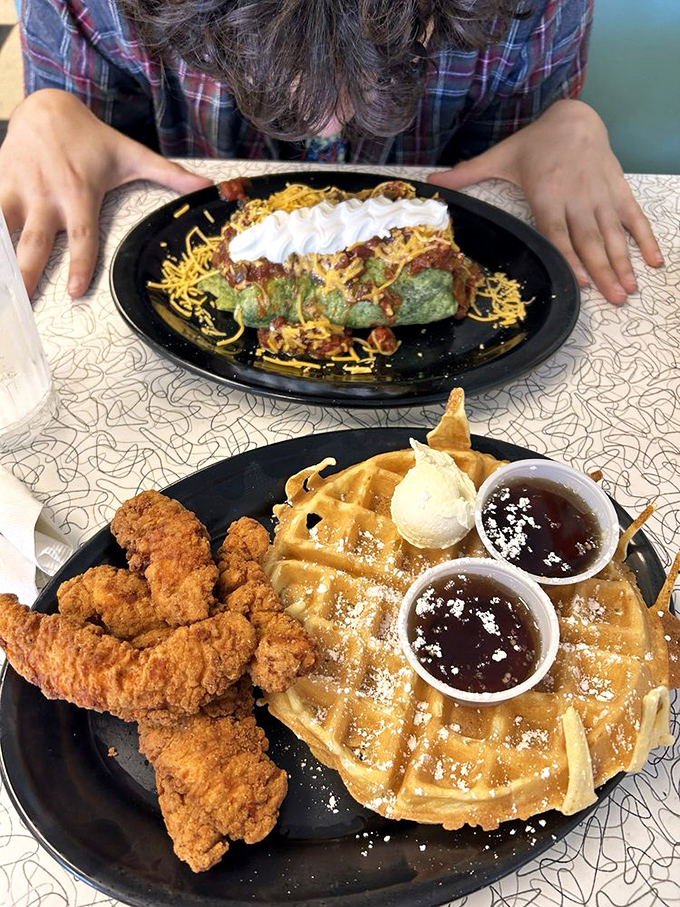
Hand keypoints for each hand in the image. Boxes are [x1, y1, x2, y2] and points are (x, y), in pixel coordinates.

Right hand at [0, 89, 212, 297]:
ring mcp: (17, 190)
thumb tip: (207, 188)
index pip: (82, 236)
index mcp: (78, 194)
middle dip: (27, 273)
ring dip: (0, 259)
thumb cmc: (92, 139)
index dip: (80, 262)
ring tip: (1, 289)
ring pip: (3, 230)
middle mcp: (46, 195)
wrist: (46, 106)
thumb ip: (169, 175)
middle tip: (23, 303)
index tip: (75, 290)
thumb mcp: (132, 155)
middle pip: (34, 242)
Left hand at [429, 100, 663, 303]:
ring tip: (629, 288)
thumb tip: (429, 184)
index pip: (558, 232)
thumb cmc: (533, 144)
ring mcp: (599, 194)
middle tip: (614, 299)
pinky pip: (632, 217)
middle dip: (602, 271)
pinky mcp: (616, 189)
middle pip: (589, 240)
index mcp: (547, 193)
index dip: (570, 258)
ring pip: (611, 233)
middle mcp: (576, 196)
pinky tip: (652, 261)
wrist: (574, 115)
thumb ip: (466, 174)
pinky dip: (644, 239)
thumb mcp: (499, 157)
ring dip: (622, 262)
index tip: (580, 282)